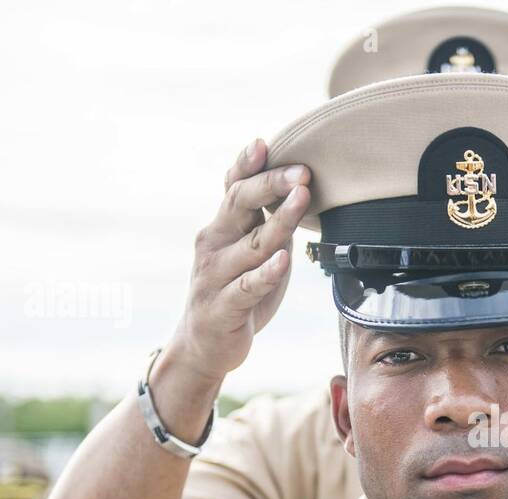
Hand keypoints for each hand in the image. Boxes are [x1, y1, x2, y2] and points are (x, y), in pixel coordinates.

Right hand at [171, 139, 312, 387]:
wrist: (204, 345)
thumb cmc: (236, 292)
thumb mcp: (249, 251)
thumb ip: (264, 221)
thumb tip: (292, 183)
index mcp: (222, 226)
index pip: (233, 187)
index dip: (248, 165)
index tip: (267, 143)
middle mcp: (213, 244)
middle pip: (240, 205)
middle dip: (272, 184)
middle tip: (302, 172)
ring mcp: (215, 275)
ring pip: (251, 244)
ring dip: (279, 220)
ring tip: (302, 199)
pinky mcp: (223, 307)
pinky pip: (247, 286)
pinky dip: (266, 273)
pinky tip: (283, 259)